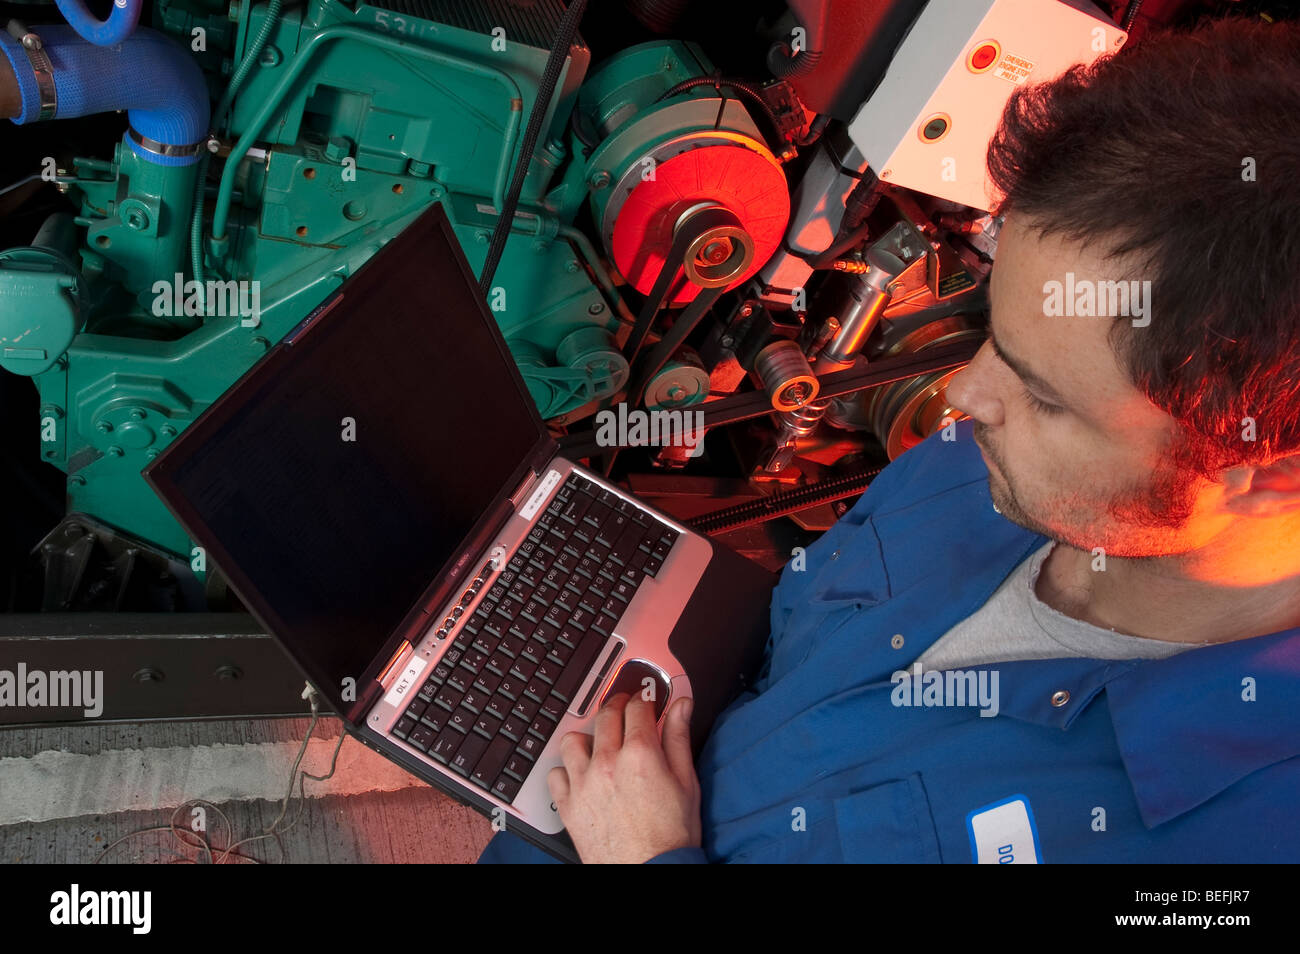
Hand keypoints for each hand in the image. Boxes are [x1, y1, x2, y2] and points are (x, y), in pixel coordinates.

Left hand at [547, 692, 701, 863]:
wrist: (651, 873)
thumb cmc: (671, 835)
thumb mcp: (686, 782)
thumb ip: (679, 737)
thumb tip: (681, 705)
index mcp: (640, 755)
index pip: (636, 707)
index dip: (643, 699)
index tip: (645, 701)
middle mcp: (608, 763)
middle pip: (606, 714)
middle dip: (618, 705)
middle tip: (625, 711)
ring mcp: (584, 784)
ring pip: (573, 739)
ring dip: (588, 736)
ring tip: (600, 744)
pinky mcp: (568, 805)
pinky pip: (556, 773)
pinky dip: (567, 770)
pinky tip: (581, 775)